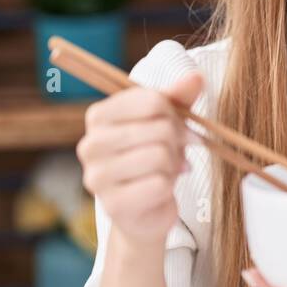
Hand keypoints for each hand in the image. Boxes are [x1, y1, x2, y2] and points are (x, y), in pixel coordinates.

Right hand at [76, 69, 203, 248]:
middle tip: (177, 151)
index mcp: (98, 116)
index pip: (151, 100)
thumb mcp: (165, 123)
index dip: (174, 113)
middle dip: (177, 140)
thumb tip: (197, 77)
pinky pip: (159, 184)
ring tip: (167, 170)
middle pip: (159, 128)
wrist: (145, 210)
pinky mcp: (113, 205)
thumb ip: (178, 98)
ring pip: (160, 155)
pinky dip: (169, 186)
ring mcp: (97, 176)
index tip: (178, 125)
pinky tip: (161, 189)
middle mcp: (90, 144)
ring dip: (173, 164)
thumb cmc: (153, 159)